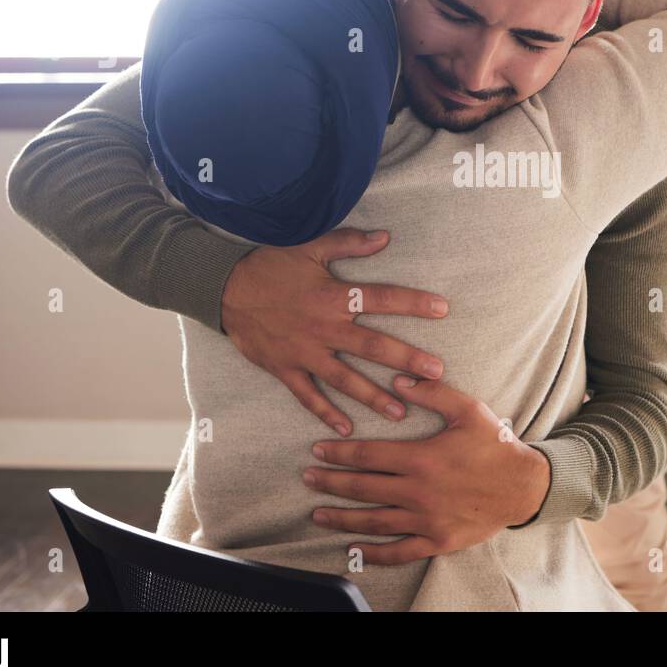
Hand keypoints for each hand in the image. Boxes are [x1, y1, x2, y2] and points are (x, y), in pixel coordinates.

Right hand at [219, 228, 448, 435]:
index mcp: (333, 296)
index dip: (413, 302)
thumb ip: (348, 243)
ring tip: (401, 412)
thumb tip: (385, 236)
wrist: (223, 289)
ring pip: (345, 379)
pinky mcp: (285, 368)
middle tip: (436, 373)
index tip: (443, 309)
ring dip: (374, 396)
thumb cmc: (269, 265)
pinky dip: (326, 413)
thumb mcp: (308, 246)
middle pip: (372, 346)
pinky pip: (308, 396)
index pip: (382, 298)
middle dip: (406, 360)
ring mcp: (304, 352)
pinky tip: (346, 429)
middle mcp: (324, 328)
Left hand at [303, 376, 551, 564]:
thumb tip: (398, 378)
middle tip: (307, 478)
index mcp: (422, 458)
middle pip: (362, 488)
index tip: (317, 450)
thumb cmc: (495, 445)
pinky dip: (374, 552)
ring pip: (373, 521)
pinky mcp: (437, 540)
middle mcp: (418, 492)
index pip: (368, 456)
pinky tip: (354, 550)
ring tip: (317, 514)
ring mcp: (426, 520)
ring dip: (342, 517)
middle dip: (330, 483)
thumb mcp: (467, 409)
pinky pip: (399, 551)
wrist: (524, 486)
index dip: (339, 453)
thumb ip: (431, 392)